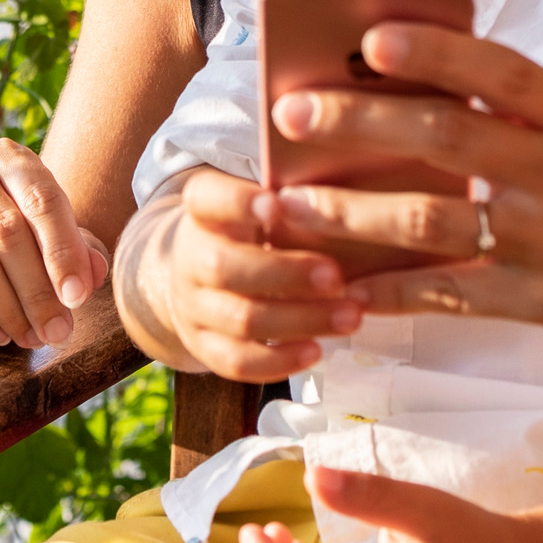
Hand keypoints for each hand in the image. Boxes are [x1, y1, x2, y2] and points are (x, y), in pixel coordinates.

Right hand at [0, 139, 108, 350]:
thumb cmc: (26, 241)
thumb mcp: (58, 240)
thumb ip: (81, 252)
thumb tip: (92, 274)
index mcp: (9, 158)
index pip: (42, 199)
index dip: (63, 251)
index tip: (78, 297)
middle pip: (8, 232)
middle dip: (38, 290)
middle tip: (58, 331)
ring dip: (9, 308)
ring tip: (31, 337)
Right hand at [123, 172, 364, 380]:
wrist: (197, 279)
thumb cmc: (249, 232)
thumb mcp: (255, 204)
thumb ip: (287, 197)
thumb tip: (346, 180)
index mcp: (202, 212)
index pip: (207, 199)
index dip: (237, 201)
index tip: (277, 202)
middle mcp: (191, 257)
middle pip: (225, 267)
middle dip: (285, 274)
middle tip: (336, 276)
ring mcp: (194, 306)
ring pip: (241, 318)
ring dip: (300, 320)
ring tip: (350, 316)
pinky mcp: (204, 347)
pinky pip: (237, 362)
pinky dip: (279, 361)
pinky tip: (318, 351)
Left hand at [263, 22, 542, 372]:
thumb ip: (515, 115)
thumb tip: (413, 84)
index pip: (501, 72)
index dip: (437, 52)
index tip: (374, 37)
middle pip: (448, 137)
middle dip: (360, 122)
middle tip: (291, 112)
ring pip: (434, 219)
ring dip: (350, 213)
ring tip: (288, 205)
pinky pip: (450, 293)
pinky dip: (390, 290)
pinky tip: (343, 287)